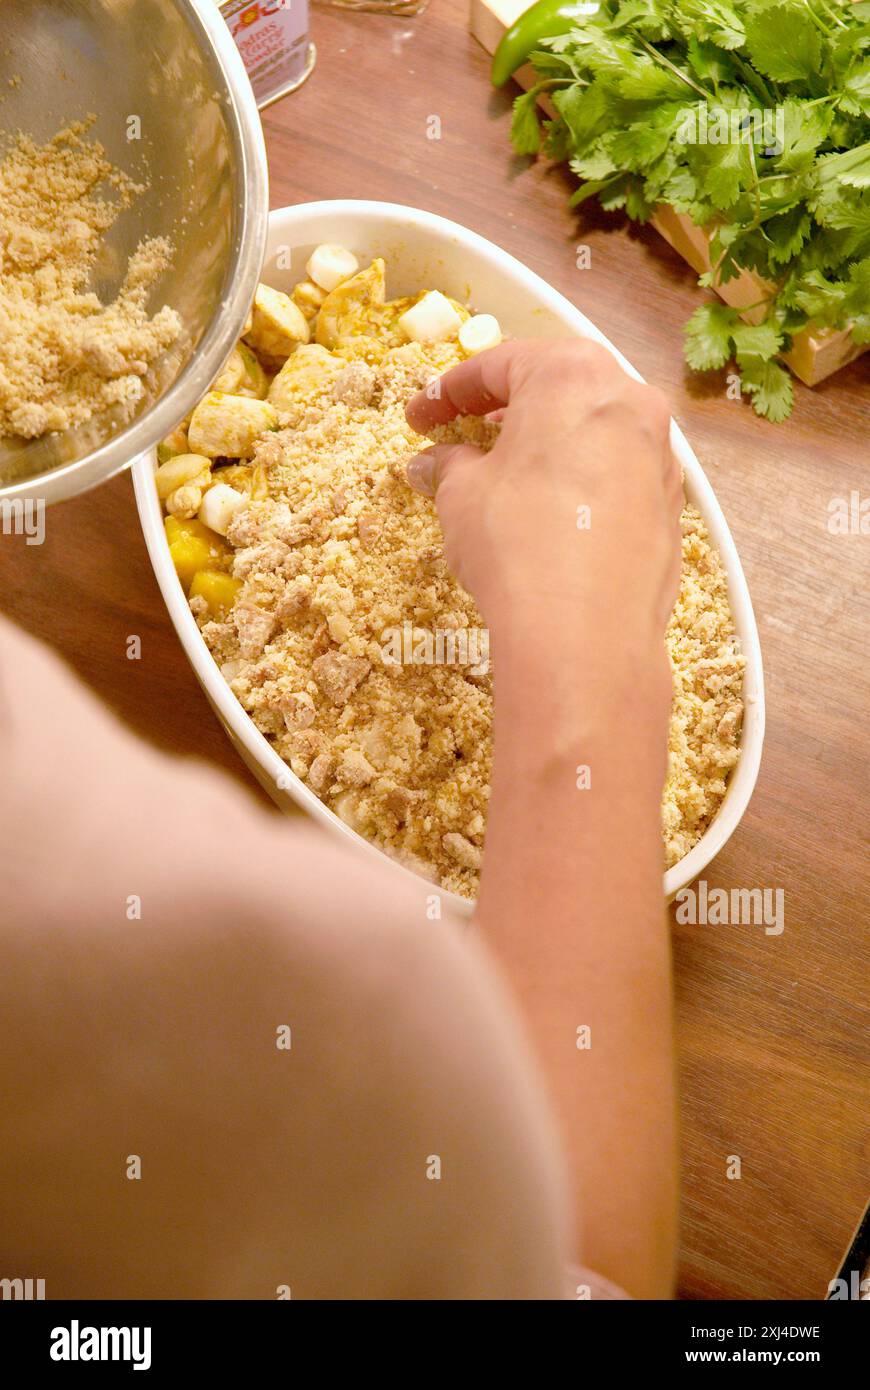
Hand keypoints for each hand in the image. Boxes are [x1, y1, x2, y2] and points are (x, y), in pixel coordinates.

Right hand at [406, 339, 681, 662]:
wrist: (586, 635)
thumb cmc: (518, 543)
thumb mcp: (462, 496)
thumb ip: (448, 466)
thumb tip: (434, 464)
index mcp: (573, 375)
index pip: (498, 364)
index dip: (448, 391)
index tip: (420, 417)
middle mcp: (629, 400)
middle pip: (556, 388)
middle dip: (505, 408)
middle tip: (464, 433)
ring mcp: (659, 453)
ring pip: (594, 431)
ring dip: (547, 445)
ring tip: (506, 475)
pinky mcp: (670, 505)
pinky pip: (617, 475)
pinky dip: (581, 480)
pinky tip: (550, 514)